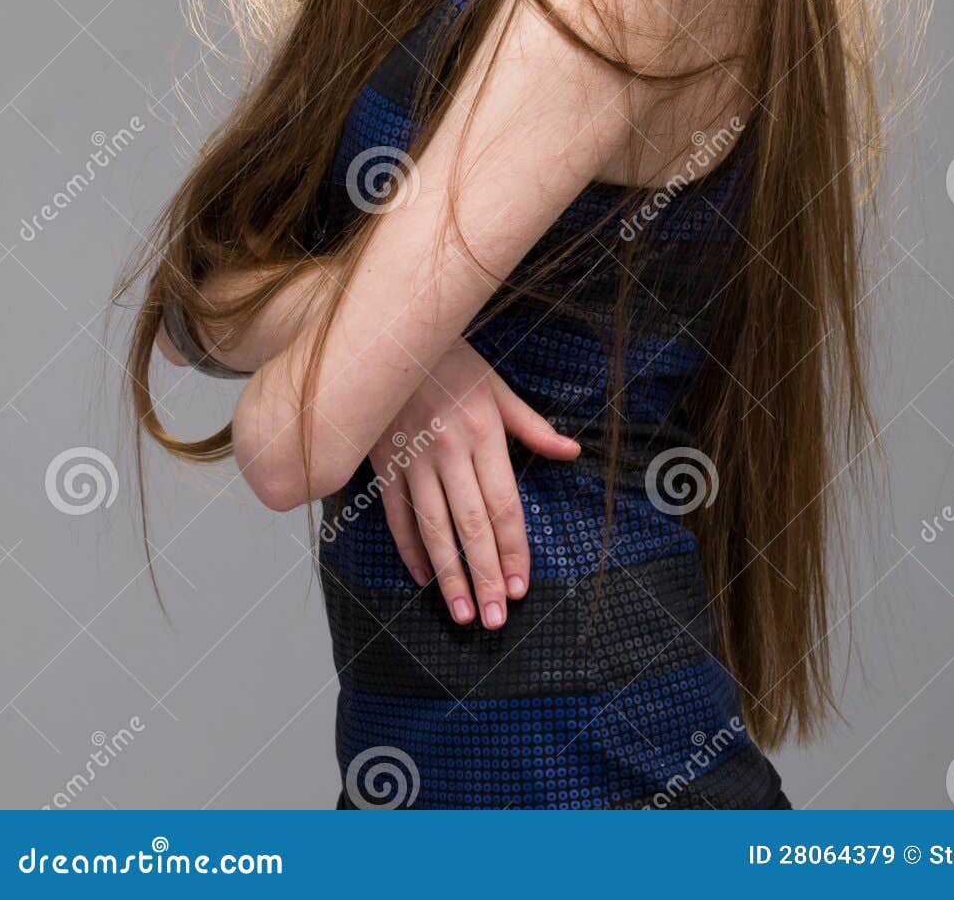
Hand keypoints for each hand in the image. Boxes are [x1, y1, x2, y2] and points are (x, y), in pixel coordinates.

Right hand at [367, 339, 580, 628]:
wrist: (390, 334)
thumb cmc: (450, 359)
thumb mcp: (497, 386)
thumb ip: (532, 426)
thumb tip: (572, 451)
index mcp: (483, 431)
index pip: (503, 504)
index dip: (514, 549)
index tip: (521, 587)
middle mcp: (449, 448)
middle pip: (471, 524)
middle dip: (485, 575)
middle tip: (495, 618)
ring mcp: (412, 457)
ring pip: (433, 526)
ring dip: (449, 574)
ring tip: (463, 613)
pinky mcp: (382, 461)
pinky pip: (397, 513)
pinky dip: (409, 548)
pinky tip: (423, 577)